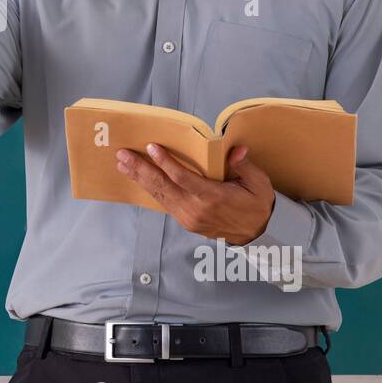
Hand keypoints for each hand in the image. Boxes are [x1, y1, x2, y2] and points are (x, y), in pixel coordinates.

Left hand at [115, 143, 275, 245]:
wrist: (257, 234)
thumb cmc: (257, 204)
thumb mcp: (258, 184)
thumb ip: (244, 166)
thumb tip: (236, 150)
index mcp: (214, 198)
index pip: (183, 179)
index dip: (166, 163)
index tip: (152, 148)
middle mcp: (196, 210)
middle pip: (163, 187)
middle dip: (141, 169)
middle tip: (123, 155)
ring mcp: (188, 218)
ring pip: (160, 196)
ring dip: (140, 179)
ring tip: (123, 165)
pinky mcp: (185, 221)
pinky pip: (164, 203)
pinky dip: (150, 190)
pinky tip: (138, 179)